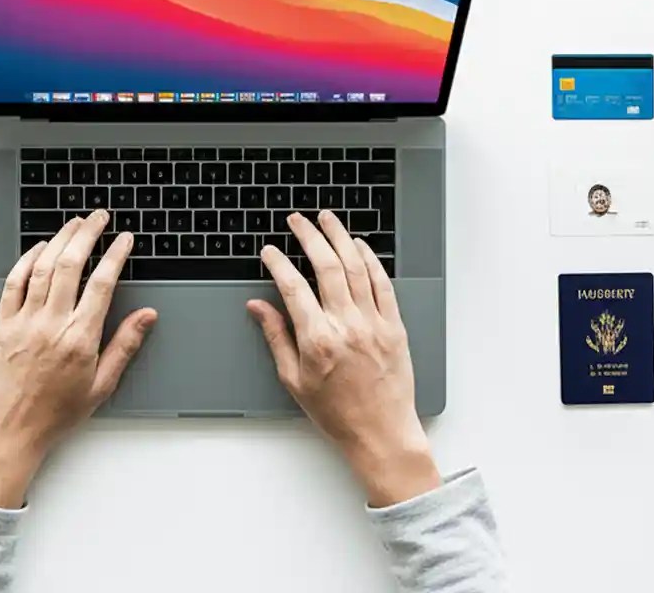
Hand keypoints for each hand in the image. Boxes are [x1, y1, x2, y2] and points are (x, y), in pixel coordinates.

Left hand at [0, 211, 156, 507]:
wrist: (9, 431)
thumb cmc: (55, 414)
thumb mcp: (101, 385)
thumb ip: (125, 345)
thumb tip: (147, 316)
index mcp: (80, 339)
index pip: (102, 283)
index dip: (115, 255)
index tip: (124, 239)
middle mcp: (51, 324)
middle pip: (70, 265)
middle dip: (88, 234)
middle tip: (100, 217)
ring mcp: (24, 322)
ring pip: (42, 267)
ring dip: (60, 240)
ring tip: (74, 224)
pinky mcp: (3, 325)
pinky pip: (14, 282)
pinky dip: (27, 260)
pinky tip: (39, 249)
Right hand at [247, 211, 438, 506]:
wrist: (381, 433)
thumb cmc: (337, 414)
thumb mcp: (294, 380)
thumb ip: (276, 337)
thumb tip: (258, 307)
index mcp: (318, 340)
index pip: (292, 287)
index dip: (278, 263)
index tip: (270, 251)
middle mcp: (347, 326)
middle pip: (327, 266)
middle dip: (309, 236)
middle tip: (297, 221)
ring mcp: (374, 323)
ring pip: (357, 267)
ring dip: (340, 238)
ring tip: (327, 220)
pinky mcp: (395, 326)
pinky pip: (383, 283)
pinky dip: (371, 260)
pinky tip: (360, 246)